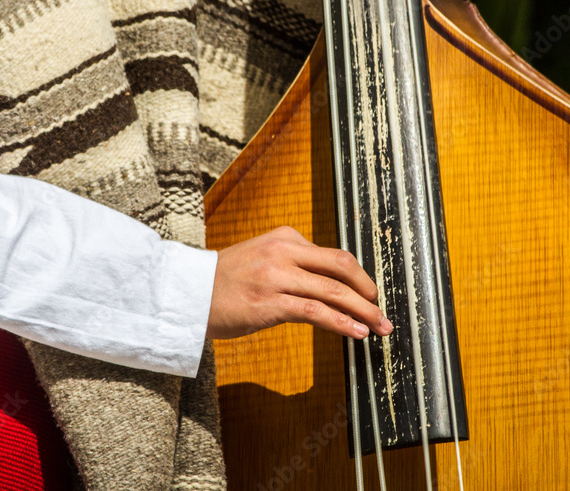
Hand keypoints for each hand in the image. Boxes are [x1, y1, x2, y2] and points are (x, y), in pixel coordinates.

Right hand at [206, 226, 392, 340]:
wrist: (188, 294)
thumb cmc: (225, 281)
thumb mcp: (262, 258)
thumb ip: (294, 264)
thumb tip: (332, 286)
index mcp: (284, 236)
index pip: (334, 256)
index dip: (358, 277)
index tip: (369, 294)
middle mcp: (282, 251)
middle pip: (341, 267)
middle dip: (368, 290)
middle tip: (381, 309)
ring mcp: (275, 277)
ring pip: (333, 292)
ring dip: (363, 311)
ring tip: (379, 327)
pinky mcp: (269, 304)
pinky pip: (315, 313)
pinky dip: (342, 323)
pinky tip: (357, 333)